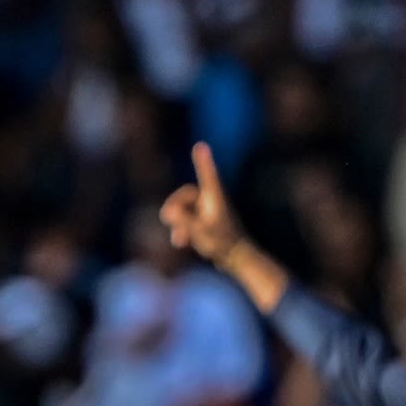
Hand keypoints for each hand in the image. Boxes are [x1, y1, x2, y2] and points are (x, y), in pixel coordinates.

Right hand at [160, 143, 244, 261]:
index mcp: (215, 199)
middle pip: (186, 195)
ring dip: (179, 223)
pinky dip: (183, 228)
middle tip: (168, 220)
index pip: (208, 176)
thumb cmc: (222, 244)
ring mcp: (210, 211)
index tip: (201, 145)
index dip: (203, 162)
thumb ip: (183, 220)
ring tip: (180, 240)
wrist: (237, 259)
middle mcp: (213, 201)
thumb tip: (168, 211)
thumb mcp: (199, 232)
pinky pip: (189, 219)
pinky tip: (181, 242)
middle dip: (176, 208)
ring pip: (186, 210)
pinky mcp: (207, 221)